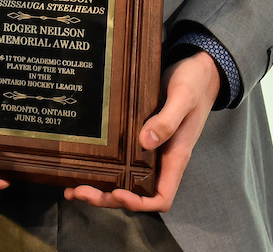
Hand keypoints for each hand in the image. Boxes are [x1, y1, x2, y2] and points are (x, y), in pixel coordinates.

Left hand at [65, 51, 219, 212]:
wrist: (198, 68)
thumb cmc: (194, 83)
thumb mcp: (183, 97)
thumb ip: (167, 120)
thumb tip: (146, 142)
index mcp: (175, 156)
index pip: (161, 197)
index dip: (139, 203)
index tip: (116, 193)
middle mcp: (161, 157)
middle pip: (136, 193)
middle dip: (108, 198)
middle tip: (79, 191)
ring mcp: (150, 147)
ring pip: (126, 179)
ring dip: (102, 186)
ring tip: (74, 186)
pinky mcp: (139, 133)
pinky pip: (122, 157)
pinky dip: (104, 165)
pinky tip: (83, 161)